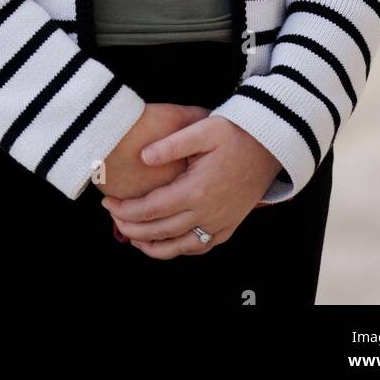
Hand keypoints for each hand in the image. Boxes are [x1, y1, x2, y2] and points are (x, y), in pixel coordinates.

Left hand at [101, 116, 281, 257]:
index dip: (126, 210)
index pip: (152, 209)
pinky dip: (181, 250)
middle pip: (161, 231)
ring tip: (134, 239)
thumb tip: (143, 156)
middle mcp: (207, 212)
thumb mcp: (204, 129)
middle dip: (132, 229)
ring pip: (181, 247)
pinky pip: (201, 246)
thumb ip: (172, 144)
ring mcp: (220, 223)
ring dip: (154, 247)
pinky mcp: (230, 226)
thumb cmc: (236, 133)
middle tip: (113, 219)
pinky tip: (168, 244)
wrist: (271, 146)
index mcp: (196, 190)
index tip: (108, 203)